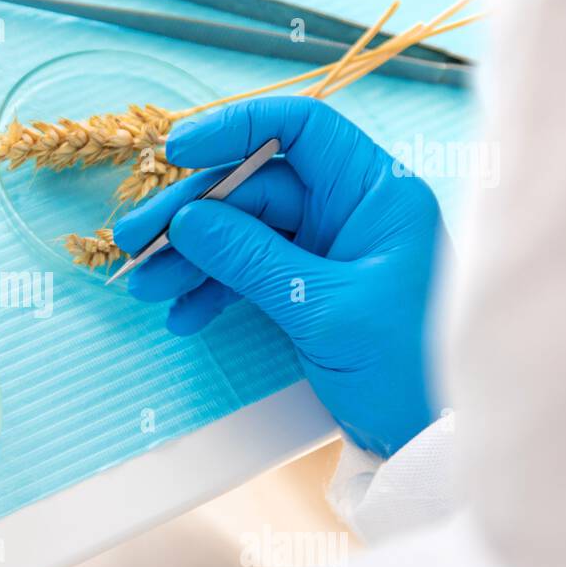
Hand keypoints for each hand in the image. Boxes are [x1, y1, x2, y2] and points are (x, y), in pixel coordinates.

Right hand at [113, 96, 447, 456]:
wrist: (430, 438)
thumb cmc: (407, 368)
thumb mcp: (324, 309)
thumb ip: (253, 259)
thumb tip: (187, 220)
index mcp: (376, 191)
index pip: (301, 128)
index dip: (235, 128)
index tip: (175, 152)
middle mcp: (352, 208)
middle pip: (255, 184)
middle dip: (191, 212)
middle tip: (134, 240)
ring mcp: (329, 247)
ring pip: (243, 230)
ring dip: (190, 257)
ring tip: (146, 286)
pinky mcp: (310, 286)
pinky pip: (249, 271)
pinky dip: (212, 289)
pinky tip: (183, 314)